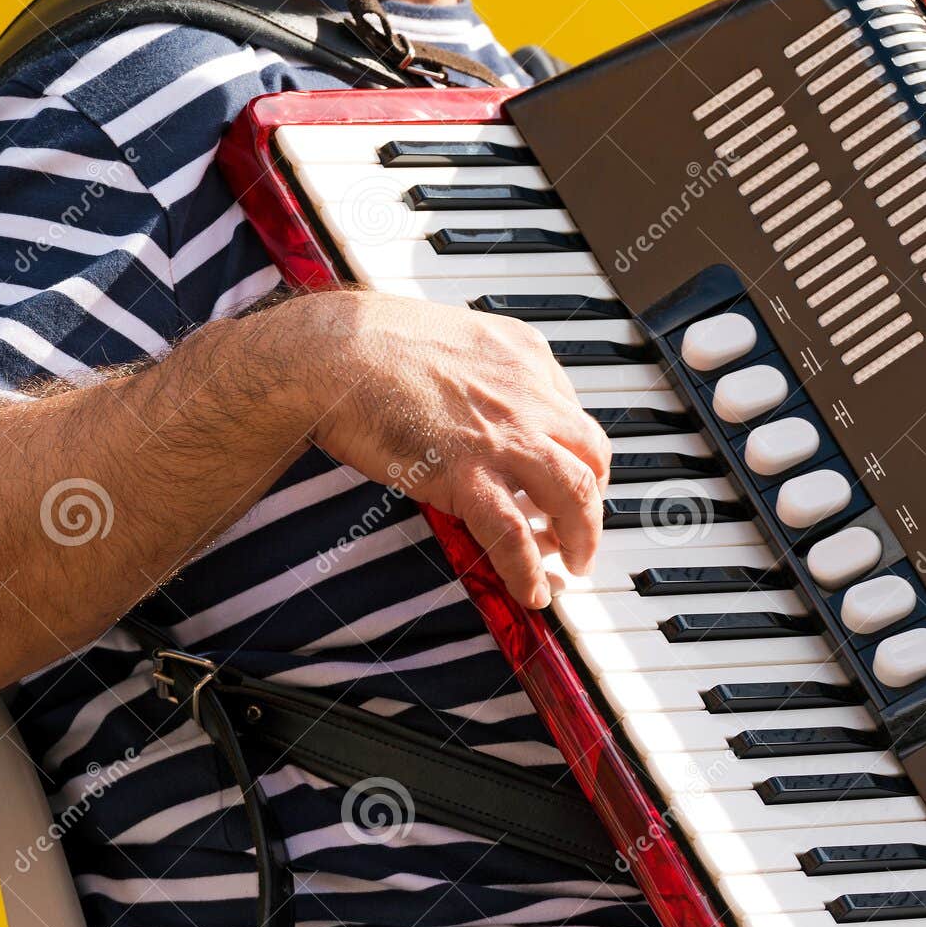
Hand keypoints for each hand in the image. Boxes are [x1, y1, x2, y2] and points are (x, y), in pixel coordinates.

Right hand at [274, 290, 610, 608]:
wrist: (331, 355)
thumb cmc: (368, 342)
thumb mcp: (450, 334)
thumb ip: (479, 369)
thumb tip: (478, 404)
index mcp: (523, 354)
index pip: (574, 413)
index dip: (575, 455)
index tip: (567, 477)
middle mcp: (526, 393)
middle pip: (591, 454)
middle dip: (594, 498)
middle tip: (580, 527)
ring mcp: (503, 435)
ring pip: (574, 494)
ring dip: (582, 537)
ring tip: (573, 565)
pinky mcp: (467, 474)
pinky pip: (515, 534)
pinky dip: (528, 569)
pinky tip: (532, 592)